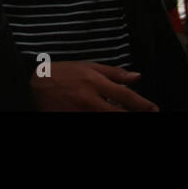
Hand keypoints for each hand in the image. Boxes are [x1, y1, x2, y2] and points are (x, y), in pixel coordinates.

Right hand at [31, 61, 158, 111]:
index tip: (154, 110)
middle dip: (133, 117)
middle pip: (118, 114)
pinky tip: (103, 116)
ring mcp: (78, 112)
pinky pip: (91, 122)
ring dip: (117, 119)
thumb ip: (113, 73)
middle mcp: (88, 99)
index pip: (124, 95)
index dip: (142, 104)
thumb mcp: (88, 66)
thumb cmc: (63, 73)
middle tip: (147, 117)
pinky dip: (100, 120)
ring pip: (105, 120)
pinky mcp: (70, 120)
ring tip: (124, 116)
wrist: (33, 83)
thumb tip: (137, 76)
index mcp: (94, 82)